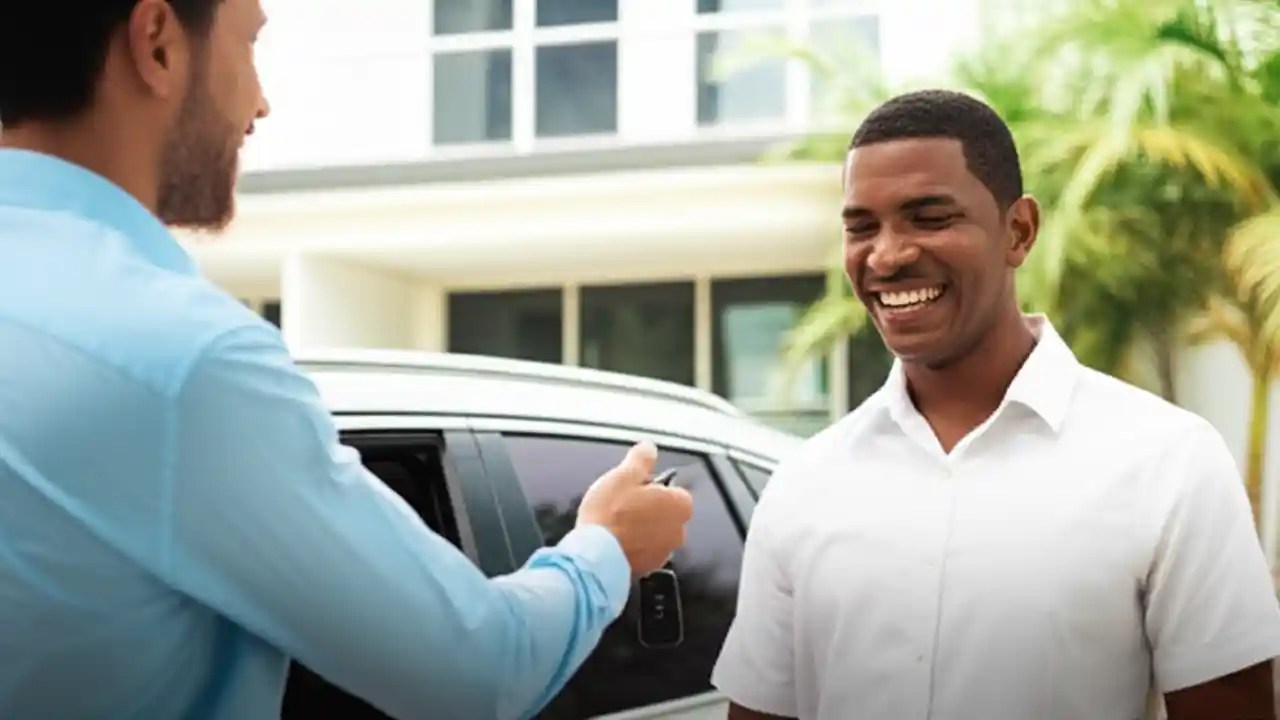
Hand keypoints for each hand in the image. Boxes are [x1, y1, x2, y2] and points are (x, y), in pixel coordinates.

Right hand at [576, 441, 693, 578]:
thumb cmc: (610, 513)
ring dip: (641, 529)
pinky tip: (614, 541)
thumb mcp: (624, 475)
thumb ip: (641, 459)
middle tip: (622, 505)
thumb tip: (649, 447)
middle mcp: (679, 531)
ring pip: (655, 533)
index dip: (651, 487)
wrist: (595, 554)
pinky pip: (644, 551)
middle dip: (648, 509)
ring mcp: (665, 552)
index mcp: (680, 505)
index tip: (634, 488)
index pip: (672, 490)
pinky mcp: (649, 568)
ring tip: (615, 524)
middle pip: (665, 513)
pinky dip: (634, 546)